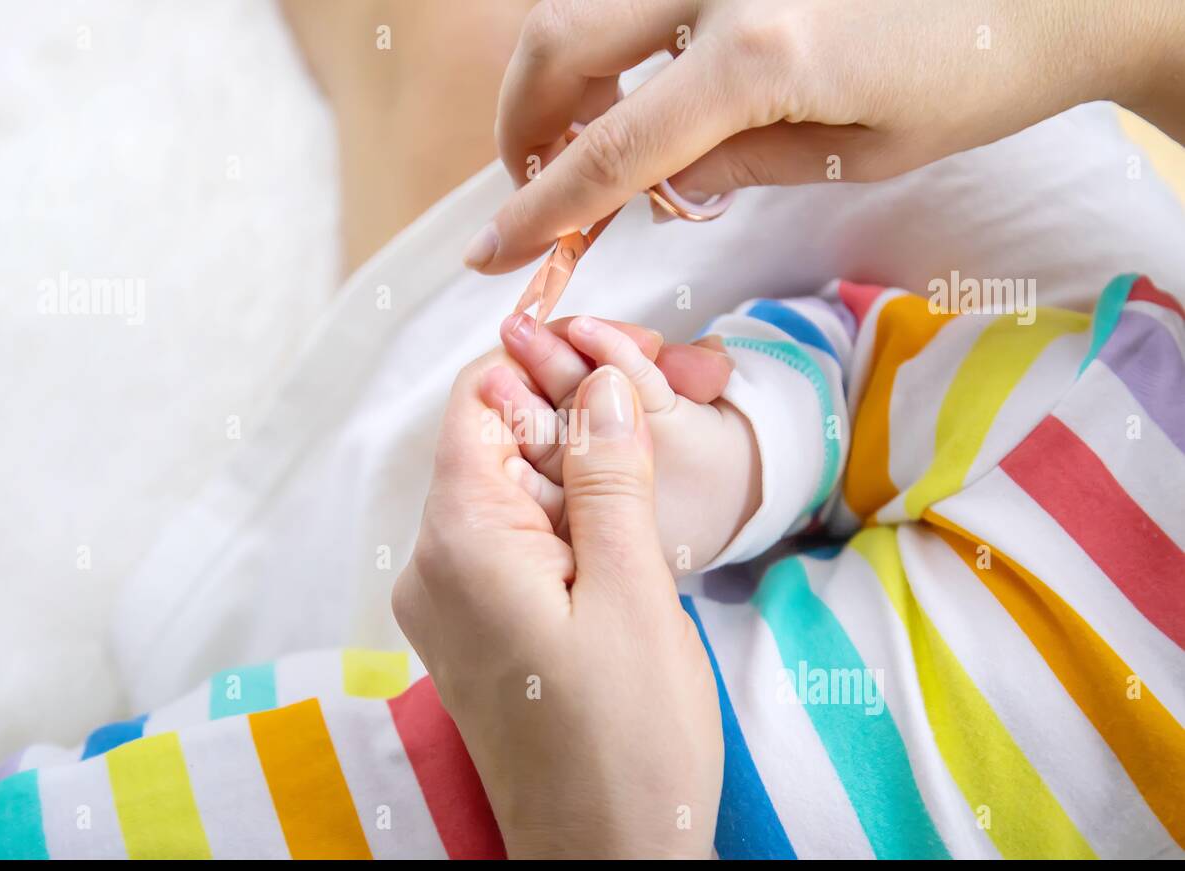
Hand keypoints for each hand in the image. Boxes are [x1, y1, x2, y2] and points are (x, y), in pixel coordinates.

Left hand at [393, 349, 722, 857]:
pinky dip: (564, 525)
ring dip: (577, 476)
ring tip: (648, 494)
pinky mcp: (471, 629)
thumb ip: (610, 474)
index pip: (476, 399)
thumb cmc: (626, 743)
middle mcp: (432, 565)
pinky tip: (620, 546)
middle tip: (658, 419)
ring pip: (508, 491)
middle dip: (572, 422)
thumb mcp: (634, 592)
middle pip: (492, 442)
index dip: (547, 368)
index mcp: (459, 542)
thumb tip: (600, 381)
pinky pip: (510, 543)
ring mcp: (445, 601)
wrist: (603, 857)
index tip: (623, 365)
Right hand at [465, 0, 1183, 272]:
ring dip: (560, 79)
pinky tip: (641, 89)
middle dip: (521, 123)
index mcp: (756, 54)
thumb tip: (645, 186)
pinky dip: (612, 44)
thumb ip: (728, 166)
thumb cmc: (974, 75)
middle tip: (533, 186)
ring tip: (586, 145)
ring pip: (583, 4)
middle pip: (557, 43)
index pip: (608, 147)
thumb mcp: (850, 155)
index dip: (538, 209)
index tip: (492, 252)